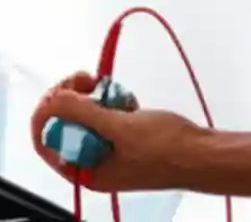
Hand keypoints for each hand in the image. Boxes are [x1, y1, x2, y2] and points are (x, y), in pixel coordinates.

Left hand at [31, 71, 206, 192]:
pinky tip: (125, 98)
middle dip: (69, 98)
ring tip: (107, 88)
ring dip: (91, 96)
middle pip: (62, 124)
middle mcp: (94, 163)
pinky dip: (110, 101)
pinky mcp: (122, 136)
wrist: (205, 153)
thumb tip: (52, 100)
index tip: (58, 92)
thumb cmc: (168, 150)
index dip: (46, 115)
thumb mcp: (119, 128)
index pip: (46, 143)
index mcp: (87, 172)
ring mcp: (108, 149)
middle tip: (84, 79)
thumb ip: (82, 113)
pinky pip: (103, 114)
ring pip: (82, 116)